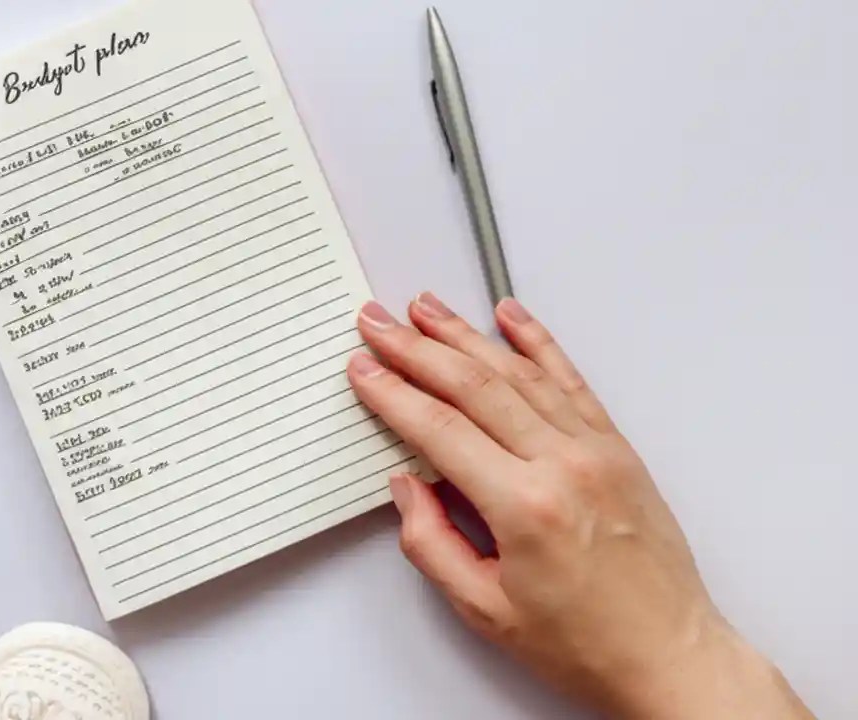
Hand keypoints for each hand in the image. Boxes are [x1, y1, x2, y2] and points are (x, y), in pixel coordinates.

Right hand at [346, 292, 810, 718]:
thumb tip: (407, 487)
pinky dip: (538, 343)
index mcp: (525, 507)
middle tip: (378, 323)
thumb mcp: (485, 610)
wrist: (670, 656)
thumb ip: (432, 544)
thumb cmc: (586, 644)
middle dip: (416, 348)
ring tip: (426, 309)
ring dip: (465, 335)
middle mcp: (564, 465)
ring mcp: (596, 450)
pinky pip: (571, 381)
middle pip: (474, 386)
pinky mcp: (618, 448)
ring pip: (519, 373)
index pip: (440, 430)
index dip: (393, 394)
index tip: (364, 369)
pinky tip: (511, 317)